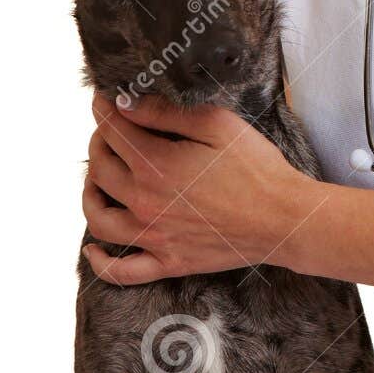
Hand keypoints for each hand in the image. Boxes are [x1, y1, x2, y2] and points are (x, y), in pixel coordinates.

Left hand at [82, 91, 314, 285]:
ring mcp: (153, 236)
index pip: (113, 132)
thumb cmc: (257, 168)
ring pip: (98, 218)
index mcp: (156, 165)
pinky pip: (120, 271)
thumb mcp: (217, 125)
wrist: (283, 217)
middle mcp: (145, 202)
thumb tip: (125, 104)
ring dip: (89, 194)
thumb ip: (166, 113)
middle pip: (100, 170)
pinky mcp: (167, 262)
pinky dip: (99, 262)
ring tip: (97, 181)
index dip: (104, 111)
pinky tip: (93, 249)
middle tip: (108, 133)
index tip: (103, 101)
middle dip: (99, 145)